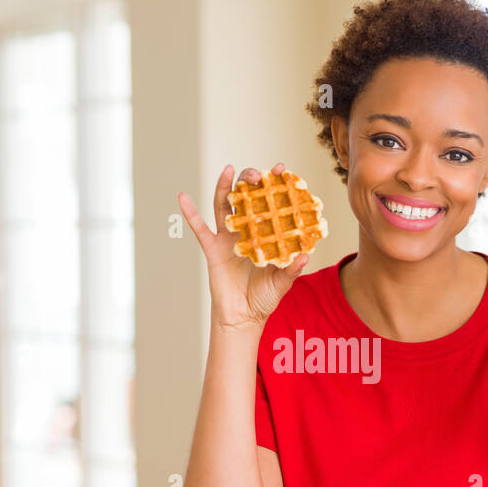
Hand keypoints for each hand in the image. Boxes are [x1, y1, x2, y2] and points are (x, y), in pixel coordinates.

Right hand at [178, 162, 310, 333]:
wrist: (243, 317)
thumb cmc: (264, 298)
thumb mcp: (281, 283)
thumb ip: (291, 269)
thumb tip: (304, 255)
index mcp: (265, 235)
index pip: (271, 205)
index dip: (276, 187)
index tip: (282, 171)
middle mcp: (246, 231)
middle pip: (246, 198)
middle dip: (251, 182)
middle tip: (259, 175)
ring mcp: (228, 238)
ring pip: (224, 205)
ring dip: (225, 186)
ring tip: (229, 169)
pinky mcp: (212, 248)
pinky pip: (199, 228)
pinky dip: (190, 212)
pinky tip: (183, 197)